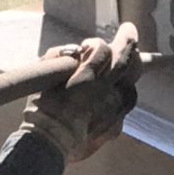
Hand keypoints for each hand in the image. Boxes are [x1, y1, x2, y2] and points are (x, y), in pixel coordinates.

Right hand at [22, 24, 141, 164]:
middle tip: (128, 30)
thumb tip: (77, 50)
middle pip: (126, 61)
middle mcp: (105, 91)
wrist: (48, 144)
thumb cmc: (42, 108)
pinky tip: (114, 94)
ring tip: (129, 62)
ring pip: (130, 84)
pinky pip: (123, 106)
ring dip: (129, 71)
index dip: (97, 43)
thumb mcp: (45, 74)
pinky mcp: (116, 126)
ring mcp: (113, 110)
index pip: (103, 49)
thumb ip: (60, 55)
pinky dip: (120, 97)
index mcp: (87, 76)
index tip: (90, 43)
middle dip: (128, 42)